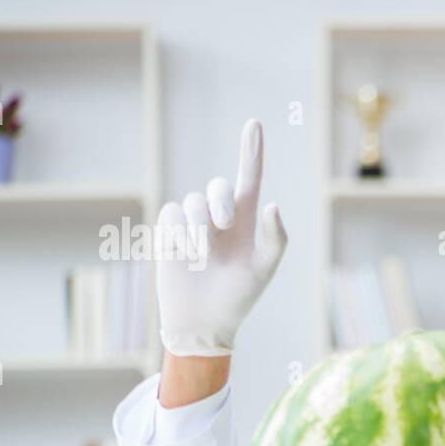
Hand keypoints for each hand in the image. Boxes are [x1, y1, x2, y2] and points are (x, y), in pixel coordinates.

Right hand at [155, 119, 287, 356]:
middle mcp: (218, 217)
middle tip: (224, 224)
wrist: (204, 322)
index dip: (250, 151)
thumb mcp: (264, 268)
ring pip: (191, 201)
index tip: (254, 124)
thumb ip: (275, 238)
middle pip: (216, 186)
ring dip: (199, 226)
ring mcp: (192, 224)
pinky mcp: (169, 233)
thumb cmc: (239, 296)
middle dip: (219, 200)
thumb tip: (272, 205)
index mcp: (246, 220)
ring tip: (203, 254)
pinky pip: (170, 214)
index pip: (248, 178)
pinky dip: (179, 232)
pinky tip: (185, 254)